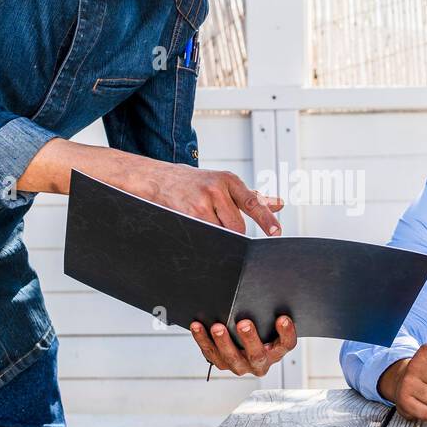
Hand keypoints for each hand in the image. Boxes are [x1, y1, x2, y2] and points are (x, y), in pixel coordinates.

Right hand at [20, 140, 281, 234]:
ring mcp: (199, 202)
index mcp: (228, 180)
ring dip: (218, 244)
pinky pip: (201, 239)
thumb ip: (249, 196)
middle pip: (237, 228)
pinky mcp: (183, 216)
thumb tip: (278, 204)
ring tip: (210, 243)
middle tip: (227, 243)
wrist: (148, 178)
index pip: (253, 202)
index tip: (276, 233)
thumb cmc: (187, 183)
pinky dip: (203, 246)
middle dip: (234, 239)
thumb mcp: (220, 184)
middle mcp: (215, 189)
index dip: (266, 219)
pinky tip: (199, 249)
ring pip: (221, 236)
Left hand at [190, 316, 297, 377]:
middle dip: (249, 339)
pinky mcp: (222, 363)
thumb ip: (269, 310)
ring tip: (217, 327)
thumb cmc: (260, 328)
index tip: (282, 318)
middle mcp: (260, 362)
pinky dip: (203, 339)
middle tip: (243, 324)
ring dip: (223, 342)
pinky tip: (198, 326)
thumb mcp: (268, 322)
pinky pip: (211, 353)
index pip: (286, 344)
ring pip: (231, 357)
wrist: (243, 344)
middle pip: (257, 355)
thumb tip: (263, 283)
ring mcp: (240, 365)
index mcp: (277, 351)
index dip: (286, 333)